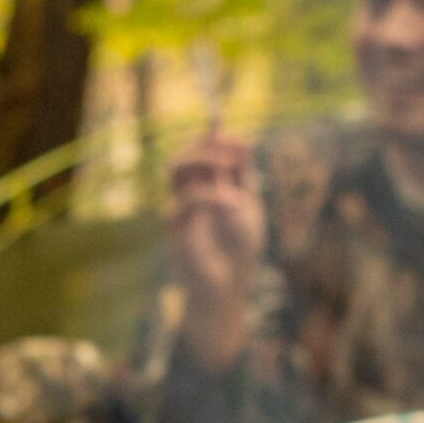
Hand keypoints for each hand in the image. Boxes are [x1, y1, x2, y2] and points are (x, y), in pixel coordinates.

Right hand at [168, 135, 264, 365]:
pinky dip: (212, 196)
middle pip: (183, 155)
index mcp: (205, 185)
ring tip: (229, 165)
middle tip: (232, 149)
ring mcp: (178, 209)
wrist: (228, 287)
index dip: (213, 138)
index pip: (199, 151)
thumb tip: (242, 139)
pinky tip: (234, 203)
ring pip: (175, 170)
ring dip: (203, 161)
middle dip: (205, 145)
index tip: (237, 135)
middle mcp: (187, 193)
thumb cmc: (238, 249)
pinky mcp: (175, 228)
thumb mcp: (248, 205)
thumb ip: (242, 176)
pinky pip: (186, 201)